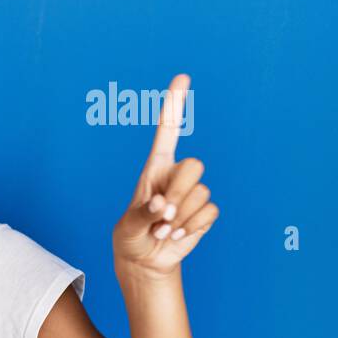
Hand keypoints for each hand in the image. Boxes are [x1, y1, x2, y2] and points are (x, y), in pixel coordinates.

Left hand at [113, 73, 219, 278]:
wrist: (144, 260)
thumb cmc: (131, 237)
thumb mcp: (128, 226)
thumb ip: (144, 213)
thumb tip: (163, 204)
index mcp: (154, 169)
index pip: (167, 132)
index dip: (174, 105)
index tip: (182, 76)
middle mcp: (176, 176)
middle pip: (195, 166)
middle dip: (180, 193)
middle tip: (161, 216)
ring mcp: (192, 193)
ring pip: (202, 193)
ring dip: (180, 219)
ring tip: (162, 230)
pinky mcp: (204, 212)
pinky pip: (209, 212)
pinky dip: (190, 228)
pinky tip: (175, 236)